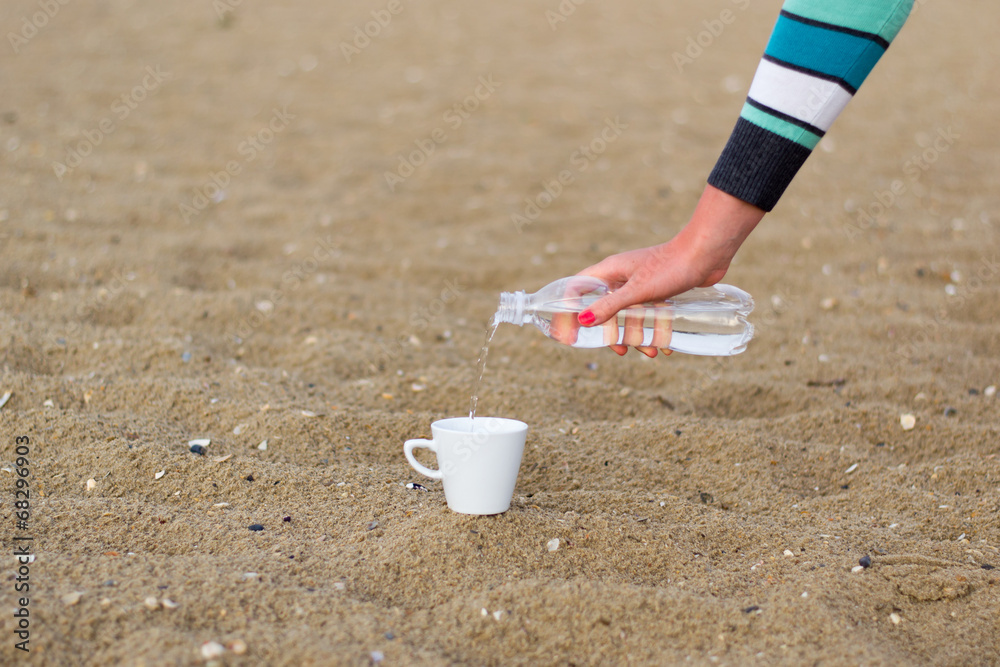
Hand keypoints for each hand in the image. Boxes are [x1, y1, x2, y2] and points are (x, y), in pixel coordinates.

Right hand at [576, 184, 764, 356]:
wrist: (707, 253)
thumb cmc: (671, 266)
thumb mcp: (637, 291)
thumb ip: (610, 307)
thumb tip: (584, 322)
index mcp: (609, 271)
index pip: (577, 290)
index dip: (569, 312)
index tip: (571, 335)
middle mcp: (622, 277)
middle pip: (605, 309)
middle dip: (613, 333)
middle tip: (619, 351)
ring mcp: (641, 283)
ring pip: (630, 315)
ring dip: (639, 336)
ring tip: (652, 352)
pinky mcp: (659, 290)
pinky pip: (650, 314)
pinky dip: (656, 330)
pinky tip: (667, 344)